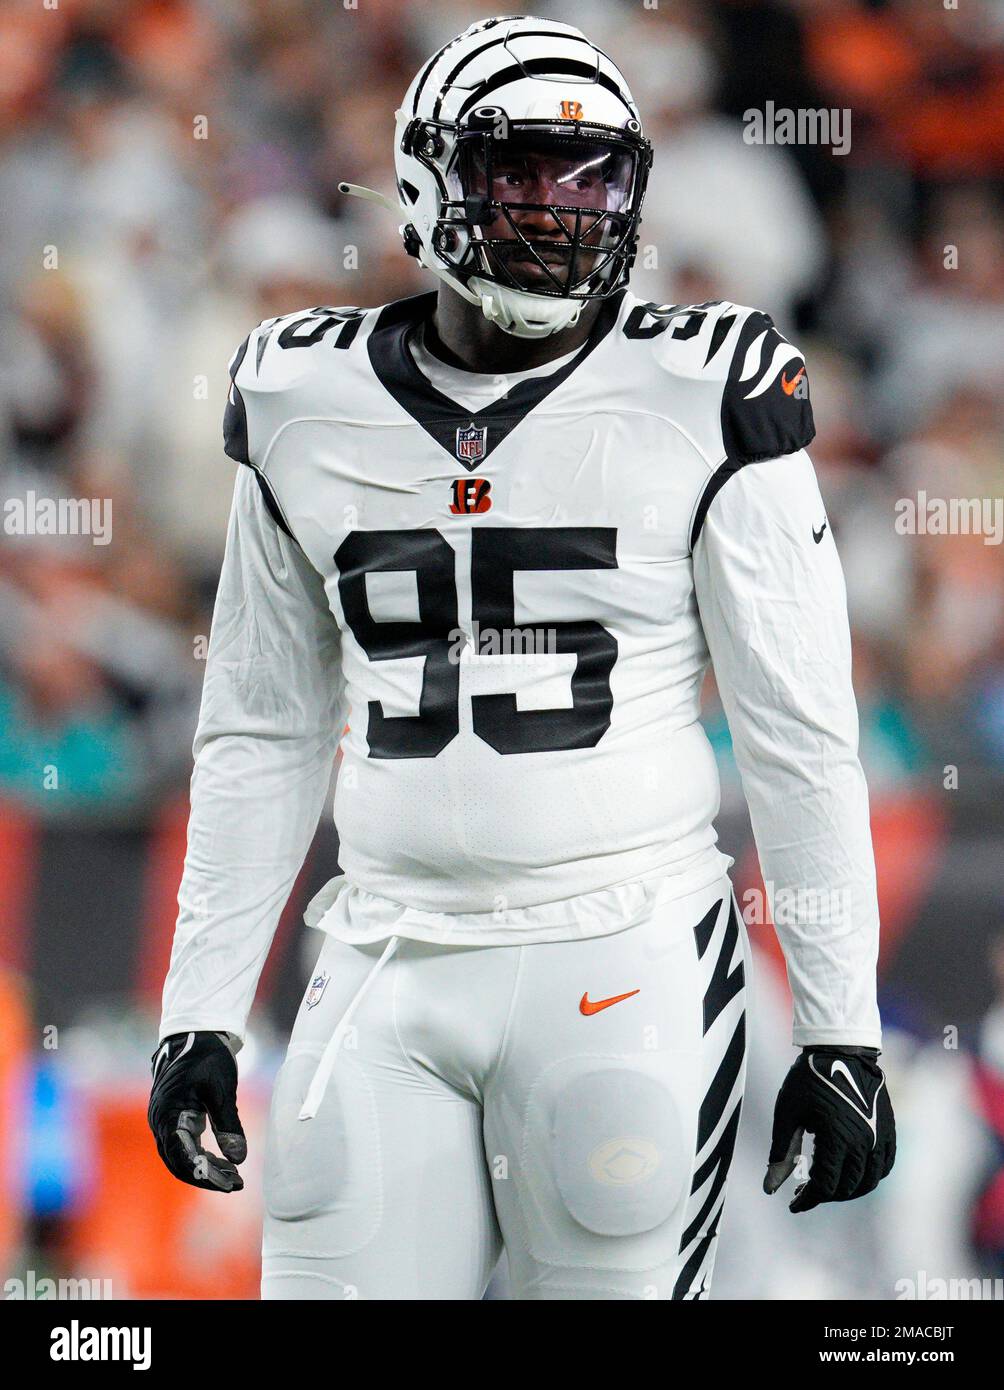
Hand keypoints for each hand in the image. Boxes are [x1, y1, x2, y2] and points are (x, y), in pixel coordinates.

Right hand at [148, 1031, 246, 1191]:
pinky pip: (182, 1144)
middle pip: (179, 1162)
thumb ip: (229, 1125)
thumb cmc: (208, 1058)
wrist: (194, 1032)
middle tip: (236, 1184)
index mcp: (169, 1115)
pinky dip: (200, 1155)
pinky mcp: (173, 1116)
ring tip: (234, 1176)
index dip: (206, 1175)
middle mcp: (160, 1121)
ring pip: (180, 1155)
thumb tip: (239, 1159)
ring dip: (204, 1168)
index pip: (183, 1158)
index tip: (231, 1184)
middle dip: (206, 1176)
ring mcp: (164, 1119)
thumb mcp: (222, 1090)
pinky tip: (223, 1159)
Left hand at [764, 1046, 894, 1212]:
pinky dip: (870, 1177)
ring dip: (848, 1190)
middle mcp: (864, 1143)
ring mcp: (880, 1138)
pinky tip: (852, 1174)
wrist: (842, 1049)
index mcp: (837, 1138)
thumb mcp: (787, 1113)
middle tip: (805, 1191)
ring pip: (869, 1182)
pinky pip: (884, 1167)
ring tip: (827, 1185)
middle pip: (847, 1188)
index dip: (807, 1200)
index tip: (793, 1203)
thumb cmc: (808, 1079)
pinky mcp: (889, 1131)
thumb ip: (780, 1152)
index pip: (825, 1186)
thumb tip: (769, 1188)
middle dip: (825, 1195)